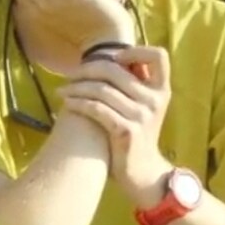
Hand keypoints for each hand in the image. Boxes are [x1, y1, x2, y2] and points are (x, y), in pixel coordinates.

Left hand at [60, 48, 174, 205]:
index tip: (113, 59)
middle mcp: (154, 100)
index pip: (158, 56)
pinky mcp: (126, 131)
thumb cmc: (136, 134)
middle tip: (71, 75)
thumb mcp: (143, 107)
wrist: (142, 172)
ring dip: (76, 88)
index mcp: (161, 90)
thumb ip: (134, 85)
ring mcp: (141, 116)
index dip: (134, 51)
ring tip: (62, 90)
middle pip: (116, 70)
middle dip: (88, 69)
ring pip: (102, 90)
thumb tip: (109, 58)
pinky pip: (97, 109)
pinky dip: (78, 104)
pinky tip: (67, 104)